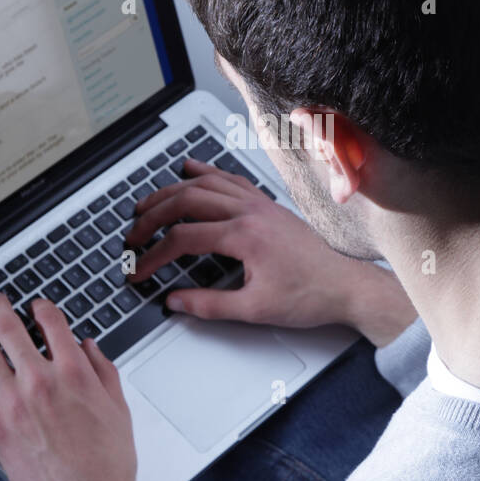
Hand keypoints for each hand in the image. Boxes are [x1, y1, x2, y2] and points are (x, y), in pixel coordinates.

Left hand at [0, 293, 153, 480]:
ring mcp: (14, 403)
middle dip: (0, 308)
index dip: (41, 307)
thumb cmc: (107, 463)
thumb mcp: (118, 407)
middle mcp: (41, 381)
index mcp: (74, 371)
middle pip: (10, 329)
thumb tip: (89, 347)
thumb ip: (103, 370)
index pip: (51, 322)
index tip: (36, 306)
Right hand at [124, 157, 416, 344]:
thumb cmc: (310, 295)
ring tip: (147, 203)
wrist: (347, 286)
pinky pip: (230, 179)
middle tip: (132, 234)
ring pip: (205, 184)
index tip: (139, 271)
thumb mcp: (254, 310)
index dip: (153, 256)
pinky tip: (189, 170)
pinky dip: (205, 173)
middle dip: (152, 216)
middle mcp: (250, 212)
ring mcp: (260, 204)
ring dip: (171, 191)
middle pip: (186, 201)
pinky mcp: (268, 205)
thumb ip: (208, 306)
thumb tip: (175, 302)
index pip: (182, 238)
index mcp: (244, 236)